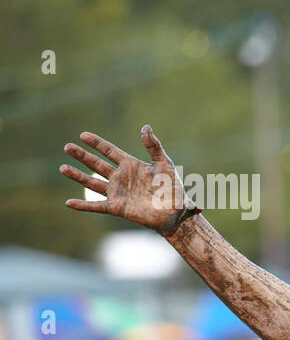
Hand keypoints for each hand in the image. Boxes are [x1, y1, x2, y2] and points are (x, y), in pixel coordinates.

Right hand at [60, 126, 190, 233]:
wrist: (176, 212)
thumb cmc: (173, 188)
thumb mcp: (164, 164)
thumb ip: (154, 146)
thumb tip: (145, 127)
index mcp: (131, 165)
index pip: (110, 151)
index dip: (97, 143)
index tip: (83, 135)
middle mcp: (121, 178)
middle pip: (97, 164)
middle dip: (82, 156)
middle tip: (67, 147)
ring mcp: (118, 193)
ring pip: (92, 183)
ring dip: (77, 176)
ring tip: (63, 168)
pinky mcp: (117, 208)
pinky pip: (97, 206)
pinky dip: (83, 206)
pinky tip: (69, 203)